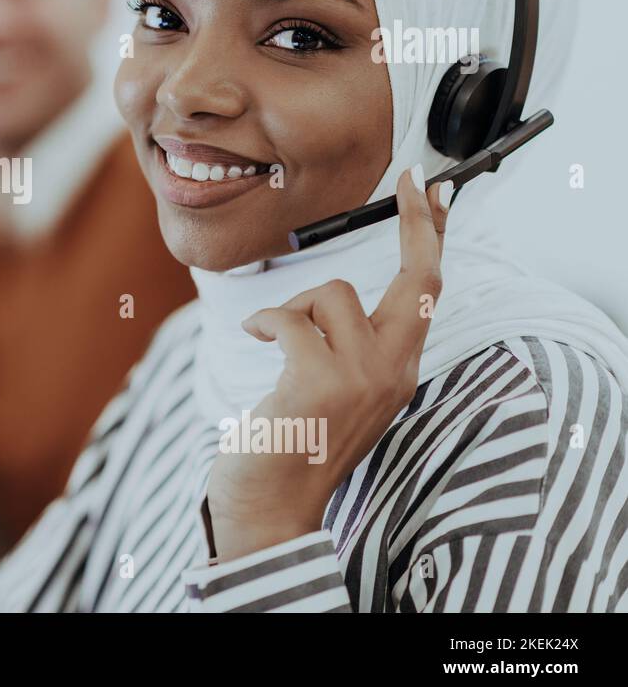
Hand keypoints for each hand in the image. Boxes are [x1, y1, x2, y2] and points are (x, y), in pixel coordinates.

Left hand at [206, 166, 451, 560]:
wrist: (270, 506)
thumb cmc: (292, 441)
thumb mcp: (332, 388)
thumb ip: (344, 347)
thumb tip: (329, 299)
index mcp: (398, 371)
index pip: (427, 295)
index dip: (431, 239)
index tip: (431, 193)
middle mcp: (393, 372)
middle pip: (420, 281)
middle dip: (418, 224)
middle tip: (410, 180)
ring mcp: (362, 377)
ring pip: (330, 293)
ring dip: (292, 310)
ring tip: (275, 343)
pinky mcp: (321, 382)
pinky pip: (288, 318)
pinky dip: (265, 322)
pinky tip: (256, 341)